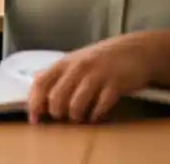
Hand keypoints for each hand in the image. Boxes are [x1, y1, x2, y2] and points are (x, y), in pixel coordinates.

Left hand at [27, 36, 150, 123]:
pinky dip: (96, 115)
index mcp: (65, 63)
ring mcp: (97, 75)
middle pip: (56, 97)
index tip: (34, 120)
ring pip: (76, 104)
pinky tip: (96, 116)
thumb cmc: (102, 59)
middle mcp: (78, 68)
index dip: (35, 103)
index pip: (41, 83)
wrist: (136, 50)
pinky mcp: (115, 84)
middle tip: (63, 119)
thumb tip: (37, 91)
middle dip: (57, 113)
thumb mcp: (76, 61)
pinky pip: (100, 106)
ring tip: (80, 118)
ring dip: (76, 116)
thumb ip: (58, 74)